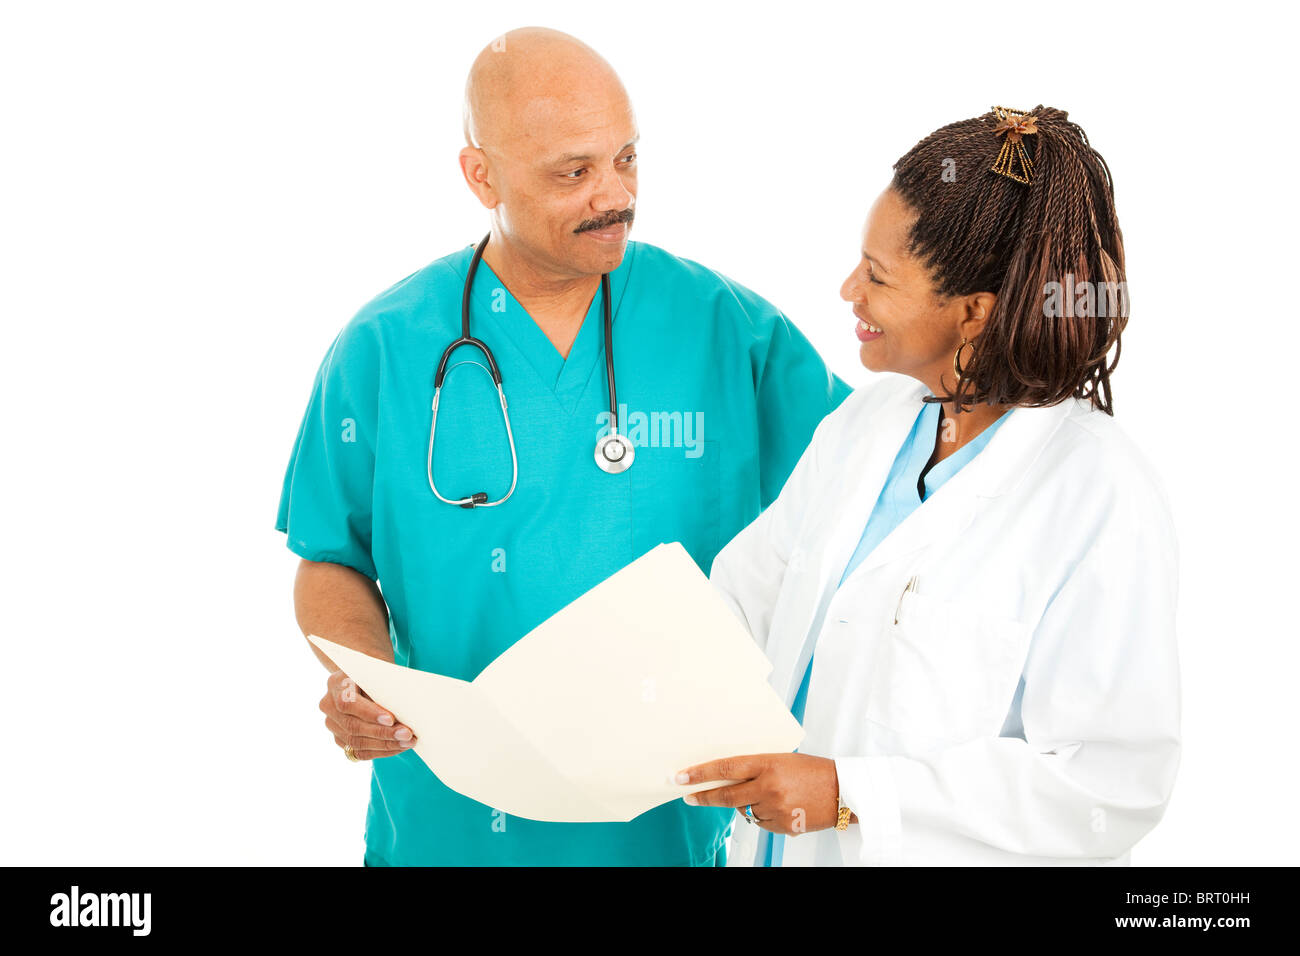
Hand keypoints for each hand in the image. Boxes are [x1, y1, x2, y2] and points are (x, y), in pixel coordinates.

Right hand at [319, 670, 416, 759]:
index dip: (369, 713)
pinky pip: (358, 751)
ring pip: (356, 742)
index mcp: (336, 683)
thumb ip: (386, 690)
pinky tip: (398, 747)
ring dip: (385, 745)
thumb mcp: (380, 674)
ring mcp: (332, 723)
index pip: (348, 703)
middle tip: (407, 734)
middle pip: (353, 726)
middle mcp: (328, 705)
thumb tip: (406, 709)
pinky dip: (380, 751)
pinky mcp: (339, 738)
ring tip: (407, 742)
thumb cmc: (377, 673)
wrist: (366, 676)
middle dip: (383, 733)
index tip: (391, 719)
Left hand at [675, 753, 843, 834]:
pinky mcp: (782, 826)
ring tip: (772, 794)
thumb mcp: (781, 760)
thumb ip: (755, 768)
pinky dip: (765, 816)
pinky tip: (782, 806)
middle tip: (688, 795)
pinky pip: (761, 823)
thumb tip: (727, 780)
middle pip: (726, 796)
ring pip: (745, 811)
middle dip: (703, 796)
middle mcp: (768, 787)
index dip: (700, 773)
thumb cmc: (812, 770)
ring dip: (748, 805)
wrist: (843, 791)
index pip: (725, 768)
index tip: (680, 777)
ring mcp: (774, 809)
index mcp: (767, 764)